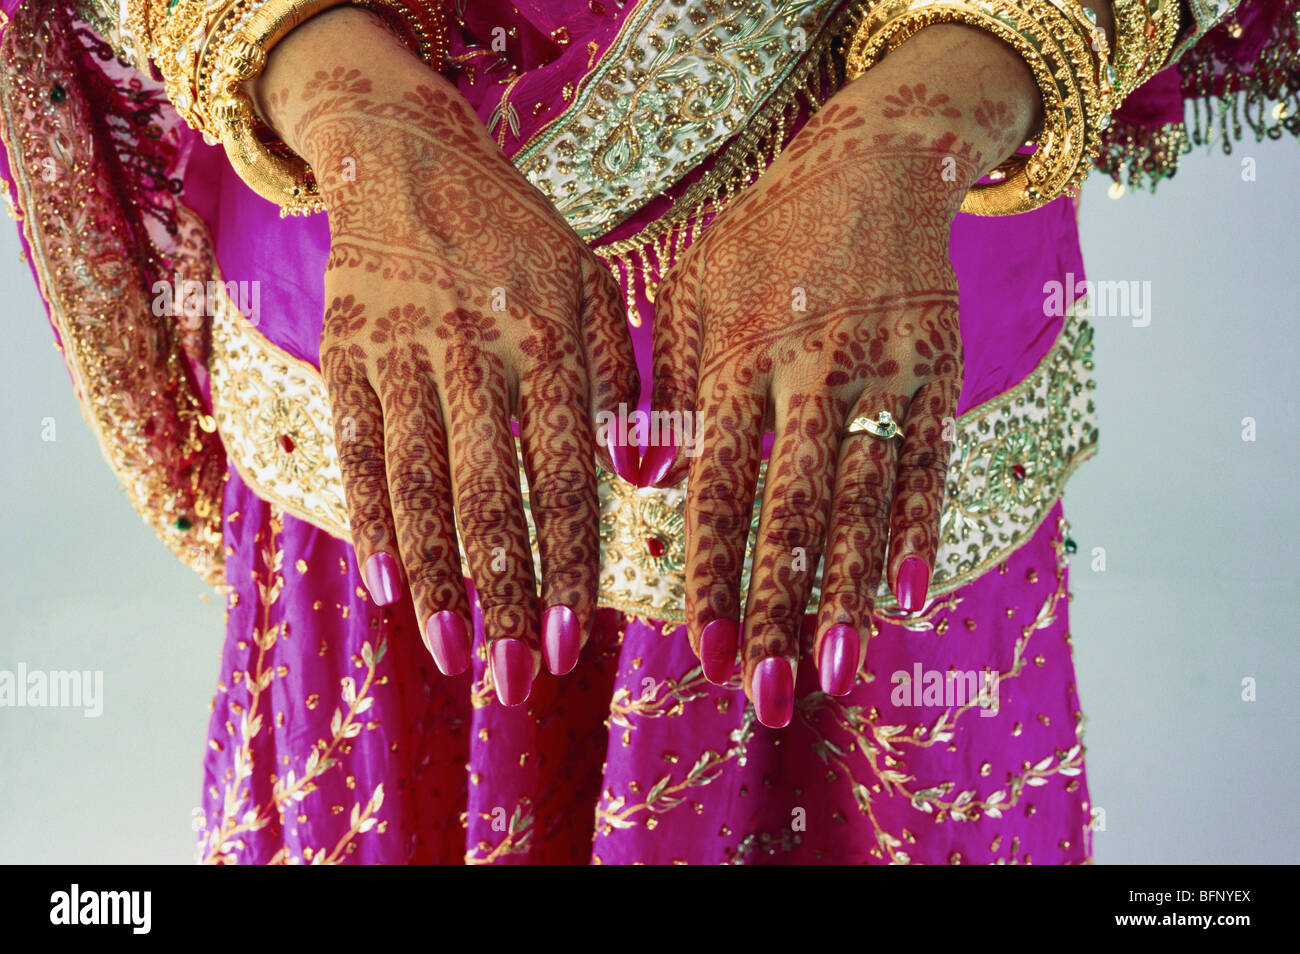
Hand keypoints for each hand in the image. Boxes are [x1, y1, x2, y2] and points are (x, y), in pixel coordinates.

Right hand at [255, 11, 638, 704]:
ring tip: (454, 657)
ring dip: (435, 581)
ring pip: (417, 487)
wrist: (407, 159)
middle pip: (487, 496)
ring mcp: (400, 355)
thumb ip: (621, 380)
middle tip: (519, 683)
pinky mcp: (344, 356)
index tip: (578, 647)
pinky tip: (384, 589)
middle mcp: (472, 352)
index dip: (569, 565)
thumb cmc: (520, 238)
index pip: (563, 474)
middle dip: (505, 597)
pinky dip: (371, 523)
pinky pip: (355, 454)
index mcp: (546, 337)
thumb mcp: (591, 285)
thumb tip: (643, 483)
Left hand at [646, 30, 1037, 726]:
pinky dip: (920, 532)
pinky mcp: (937, 373)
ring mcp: (881, 372)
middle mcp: (809, 370)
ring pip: (863, 502)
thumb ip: (665, 386)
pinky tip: (914, 599)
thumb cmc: (763, 239)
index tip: (699, 656)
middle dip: (777, 612)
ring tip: (838, 676)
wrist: (873, 162)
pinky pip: (928, 464)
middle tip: (765, 699)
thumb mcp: (691, 292)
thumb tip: (641, 484)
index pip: (718, 488)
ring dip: (850, 595)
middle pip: (791, 513)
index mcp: (735, 355)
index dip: (709, 577)